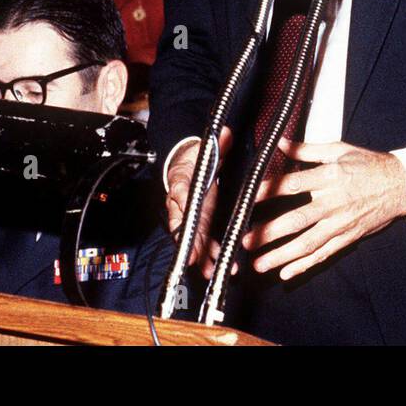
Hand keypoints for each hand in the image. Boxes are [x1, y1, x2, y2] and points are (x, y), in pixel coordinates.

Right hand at [165, 127, 232, 275]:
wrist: (186, 163)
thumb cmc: (193, 159)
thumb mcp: (204, 149)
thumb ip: (216, 144)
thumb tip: (225, 132)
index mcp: (183, 185)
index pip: (180, 200)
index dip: (181, 217)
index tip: (181, 230)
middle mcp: (185, 204)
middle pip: (185, 226)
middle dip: (191, 245)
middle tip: (195, 261)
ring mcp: (192, 215)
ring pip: (194, 238)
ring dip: (201, 256)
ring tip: (210, 272)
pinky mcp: (200, 222)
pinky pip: (204, 240)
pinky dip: (210, 254)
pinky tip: (219, 268)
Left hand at [242, 139, 405, 280]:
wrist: (401, 185)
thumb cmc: (369, 165)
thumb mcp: (339, 149)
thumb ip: (307, 149)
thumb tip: (281, 143)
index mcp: (329, 177)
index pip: (293, 185)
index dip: (270, 191)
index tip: (249, 199)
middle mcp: (333, 202)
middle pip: (297, 220)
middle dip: (270, 232)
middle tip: (247, 241)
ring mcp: (341, 223)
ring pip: (308, 243)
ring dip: (282, 255)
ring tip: (260, 264)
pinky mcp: (348, 237)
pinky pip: (324, 254)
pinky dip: (305, 265)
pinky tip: (287, 272)